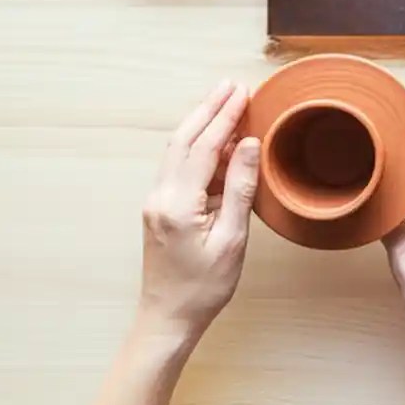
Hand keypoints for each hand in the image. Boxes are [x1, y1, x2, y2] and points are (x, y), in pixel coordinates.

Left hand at [139, 79, 259, 340]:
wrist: (169, 318)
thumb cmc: (203, 288)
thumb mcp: (232, 240)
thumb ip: (239, 189)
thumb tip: (248, 145)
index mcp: (178, 204)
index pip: (203, 147)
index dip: (224, 117)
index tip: (242, 93)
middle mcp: (160, 197)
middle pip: (184, 140)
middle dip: (209, 110)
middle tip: (231, 86)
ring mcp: (156, 202)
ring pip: (178, 151)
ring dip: (202, 125)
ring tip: (225, 102)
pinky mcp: (160, 209)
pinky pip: (179, 167)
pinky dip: (198, 147)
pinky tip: (216, 142)